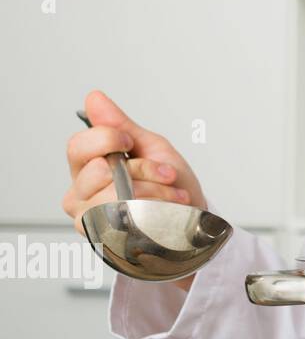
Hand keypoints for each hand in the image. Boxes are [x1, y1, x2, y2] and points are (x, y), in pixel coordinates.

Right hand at [63, 91, 208, 287]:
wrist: (193, 222)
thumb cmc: (170, 185)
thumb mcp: (151, 148)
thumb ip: (121, 126)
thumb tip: (94, 98)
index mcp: (88, 167)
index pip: (78, 146)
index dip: (106, 139)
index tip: (130, 142)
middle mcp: (80, 194)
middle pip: (98, 170)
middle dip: (142, 168)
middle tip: (166, 173)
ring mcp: (89, 219)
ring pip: (115, 194)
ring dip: (156, 190)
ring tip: (173, 194)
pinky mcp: (104, 240)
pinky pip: (127, 217)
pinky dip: (157, 208)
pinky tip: (169, 210)